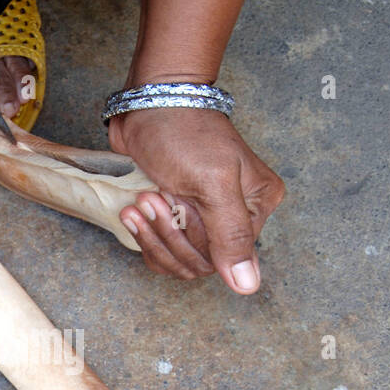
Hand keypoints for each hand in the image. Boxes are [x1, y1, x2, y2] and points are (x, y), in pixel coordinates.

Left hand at [108, 107, 284, 293]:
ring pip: (179, 261)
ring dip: (153, 236)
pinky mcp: (176, 217)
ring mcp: (205, 219)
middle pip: (201, 262)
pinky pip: (163, 253)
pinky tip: (132, 212)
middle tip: (152, 197)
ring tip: (140, 202)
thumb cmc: (184, 132)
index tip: (174, 204)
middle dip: (169, 235)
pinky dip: (145, 238)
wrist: (150, 104)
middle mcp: (236, 217)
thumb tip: (248, 286)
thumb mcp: (213, 183)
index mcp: (257, 207)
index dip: (193, 241)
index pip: (226, 258)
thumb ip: (232, 234)